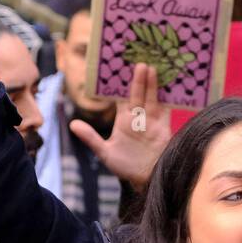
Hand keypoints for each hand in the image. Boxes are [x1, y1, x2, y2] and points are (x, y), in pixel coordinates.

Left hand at [69, 63, 171, 189]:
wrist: (145, 180)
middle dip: (137, 79)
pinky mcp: (163, 126)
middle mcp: (138, 117)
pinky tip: (169, 84)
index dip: (119, 84)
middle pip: (137, 93)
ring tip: (150, 67)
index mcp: (123, 120)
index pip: (120, 97)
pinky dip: (168, 97)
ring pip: (151, 97)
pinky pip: (166, 108)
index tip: (117, 68)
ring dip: (151, 84)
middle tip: (138, 62)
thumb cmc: (125, 167)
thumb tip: (72, 124)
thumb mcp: (105, 152)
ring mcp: (152, 120)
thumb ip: (90, 138)